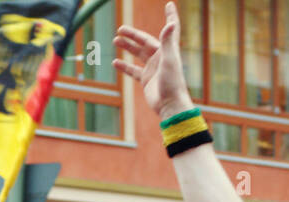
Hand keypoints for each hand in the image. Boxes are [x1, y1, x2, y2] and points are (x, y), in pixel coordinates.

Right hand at [113, 4, 193, 119]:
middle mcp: (161, 57)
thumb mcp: (169, 60)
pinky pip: (133, 70)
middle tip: (120, 29)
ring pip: (138, 53)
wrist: (170, 105)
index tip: (170, 4)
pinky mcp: (146, 79)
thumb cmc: (172, 82)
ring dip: (127, 47)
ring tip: (115, 41)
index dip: (171, 16)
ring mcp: (153, 68)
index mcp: (168, 49)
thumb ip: (168, 41)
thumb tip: (170, 23)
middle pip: (145, 41)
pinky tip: (115, 62)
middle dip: (133, 35)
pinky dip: (125, 66)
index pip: (170, 28)